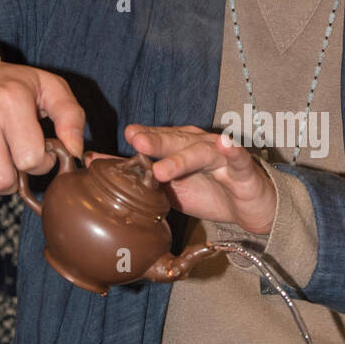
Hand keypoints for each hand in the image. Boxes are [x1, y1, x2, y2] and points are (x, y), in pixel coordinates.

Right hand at [0, 48, 85, 207]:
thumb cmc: (11, 83)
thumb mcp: (49, 86)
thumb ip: (71, 116)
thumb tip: (74, 152)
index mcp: (11, 99)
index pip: (31, 159)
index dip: (41, 163)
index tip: (38, 151)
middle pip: (1, 179)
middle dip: (15, 179)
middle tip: (15, 162)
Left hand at [122, 124, 276, 234]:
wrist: (249, 207)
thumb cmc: (209, 191)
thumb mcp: (169, 188)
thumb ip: (137, 175)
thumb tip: (95, 163)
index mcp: (180, 146)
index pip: (159, 139)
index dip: (143, 137)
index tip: (126, 135)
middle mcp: (199, 145)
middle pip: (175, 141)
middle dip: (156, 141)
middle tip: (136, 141)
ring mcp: (221, 156)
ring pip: (200, 153)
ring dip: (182, 158)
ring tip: (163, 168)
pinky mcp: (243, 169)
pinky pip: (238, 158)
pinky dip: (232, 151)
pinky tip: (224, 144)